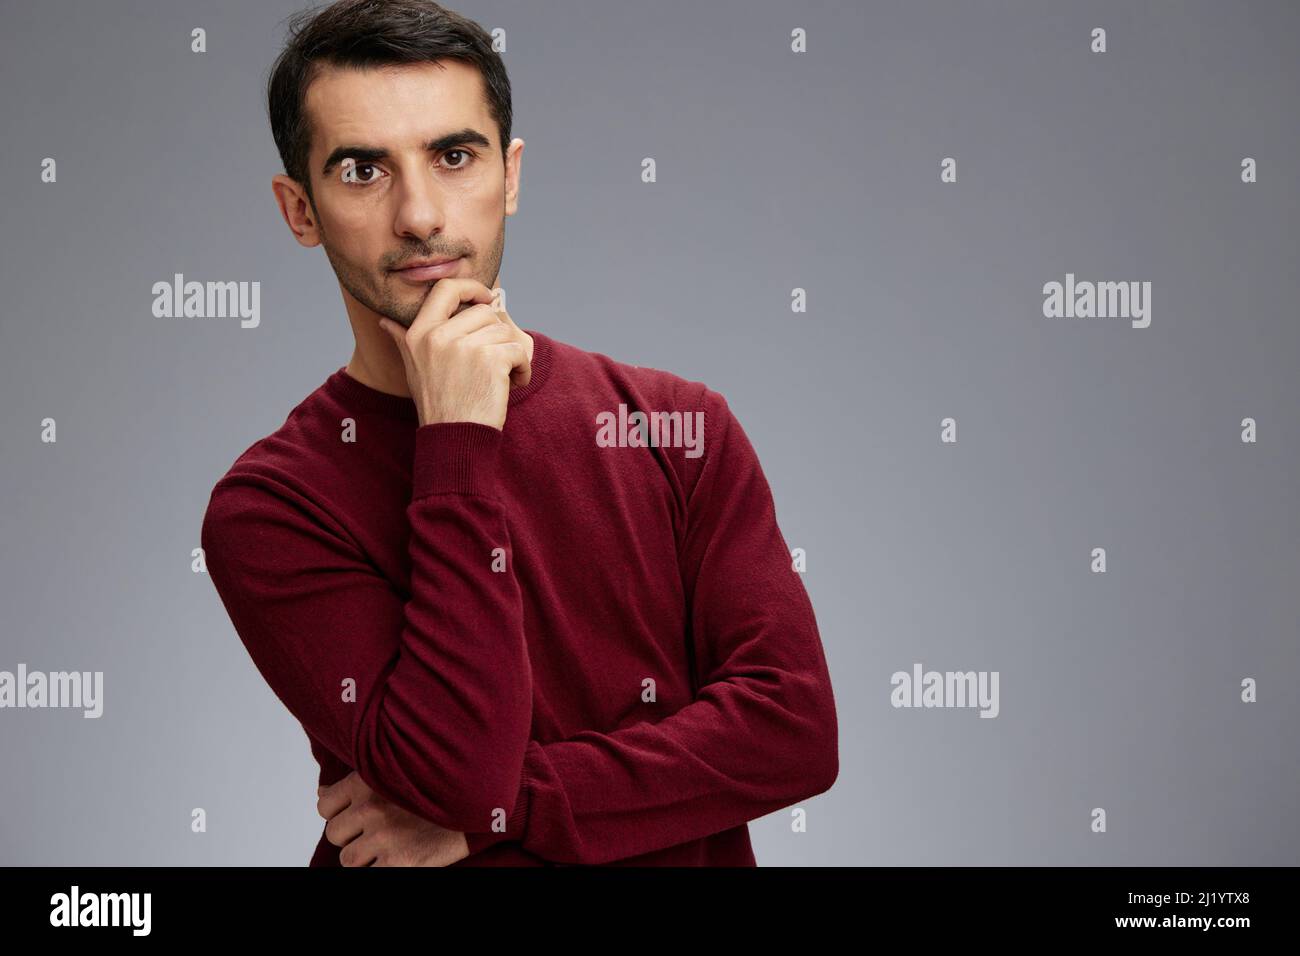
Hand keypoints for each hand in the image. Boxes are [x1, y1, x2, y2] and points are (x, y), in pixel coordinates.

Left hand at [316, 771, 469, 866]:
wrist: (478, 803)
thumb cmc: (437, 785)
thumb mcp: (395, 771)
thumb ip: (358, 783)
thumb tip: (321, 794)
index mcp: (369, 781)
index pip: (325, 805)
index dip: (338, 813)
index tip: (355, 815)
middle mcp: (372, 808)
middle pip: (334, 833)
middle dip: (351, 836)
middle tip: (376, 832)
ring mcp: (384, 837)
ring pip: (348, 859)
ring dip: (364, 857)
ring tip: (388, 846)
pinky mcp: (399, 863)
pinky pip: (369, 874)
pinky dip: (381, 869)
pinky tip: (398, 857)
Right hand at [376, 278, 531, 429]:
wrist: (454, 438)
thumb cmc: (437, 404)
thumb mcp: (413, 368)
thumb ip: (402, 340)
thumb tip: (385, 322)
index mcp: (419, 333)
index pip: (446, 288)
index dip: (471, 287)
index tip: (486, 298)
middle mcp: (438, 336)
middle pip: (484, 312)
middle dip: (496, 335)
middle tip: (494, 362)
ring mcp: (464, 346)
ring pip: (504, 331)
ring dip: (511, 354)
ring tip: (502, 378)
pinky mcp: (490, 359)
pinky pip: (518, 349)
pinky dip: (523, 368)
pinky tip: (513, 384)